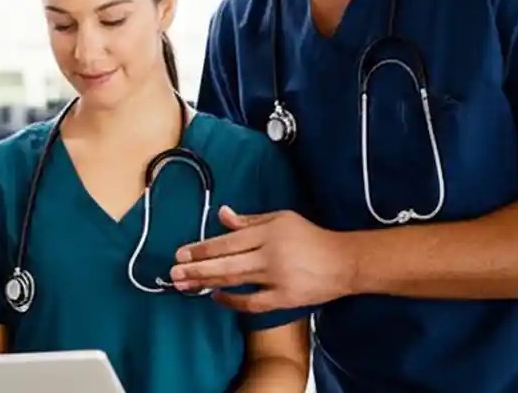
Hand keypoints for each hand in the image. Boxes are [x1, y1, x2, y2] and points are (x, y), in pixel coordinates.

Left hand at [169, 206, 355, 312]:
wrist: (343, 262)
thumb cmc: (310, 237)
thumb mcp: (280, 219)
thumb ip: (249, 220)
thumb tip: (222, 214)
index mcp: (268, 231)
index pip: (228, 241)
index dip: (202, 248)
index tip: (180, 253)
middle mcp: (270, 254)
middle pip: (226, 263)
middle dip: (197, 268)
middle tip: (174, 273)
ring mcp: (277, 278)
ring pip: (235, 281)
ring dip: (207, 283)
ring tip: (186, 285)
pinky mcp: (285, 298)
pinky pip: (252, 302)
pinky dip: (232, 301)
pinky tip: (216, 296)